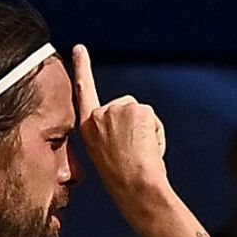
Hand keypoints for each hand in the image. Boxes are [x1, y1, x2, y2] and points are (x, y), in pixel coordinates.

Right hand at [70, 45, 167, 199]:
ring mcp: (116, 110)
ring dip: (146, 133)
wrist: (134, 187)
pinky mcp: (135, 109)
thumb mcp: (107, 155)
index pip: (84, 91)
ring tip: (139, 154)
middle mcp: (98, 115)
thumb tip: (129, 131)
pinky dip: (157, 135)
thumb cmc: (124, 181)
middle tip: (133, 154)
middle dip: (136, 128)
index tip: (79, 49)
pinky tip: (148, 149)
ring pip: (141, 115)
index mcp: (87, 128)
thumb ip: (111, 134)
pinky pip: (153, 119)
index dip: (82, 68)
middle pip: (127, 109)